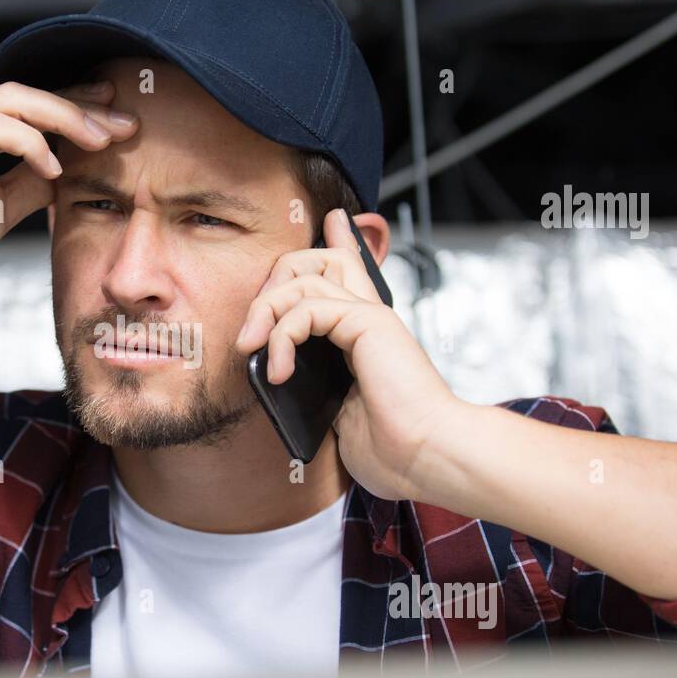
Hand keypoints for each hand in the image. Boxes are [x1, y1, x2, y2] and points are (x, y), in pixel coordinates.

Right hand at [0, 80, 138, 300]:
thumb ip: (30, 187)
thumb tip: (69, 173)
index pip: (32, 108)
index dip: (77, 108)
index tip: (117, 120)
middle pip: (31, 95)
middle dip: (83, 104)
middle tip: (126, 122)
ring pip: (16, 101)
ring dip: (65, 116)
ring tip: (101, 140)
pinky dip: (32, 144)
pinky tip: (56, 167)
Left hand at [234, 208, 466, 499]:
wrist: (427, 457)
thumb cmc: (391, 448)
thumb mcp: (336, 413)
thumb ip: (313, 387)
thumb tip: (279, 380)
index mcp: (367, 334)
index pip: (348, 271)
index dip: (337, 241)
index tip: (332, 220)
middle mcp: (369, 317)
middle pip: (317, 259)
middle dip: (272, 282)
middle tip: (250, 333)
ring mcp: (370, 316)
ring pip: (303, 275)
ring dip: (264, 309)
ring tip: (250, 349)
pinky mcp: (367, 323)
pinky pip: (307, 307)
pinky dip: (281, 336)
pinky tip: (279, 371)